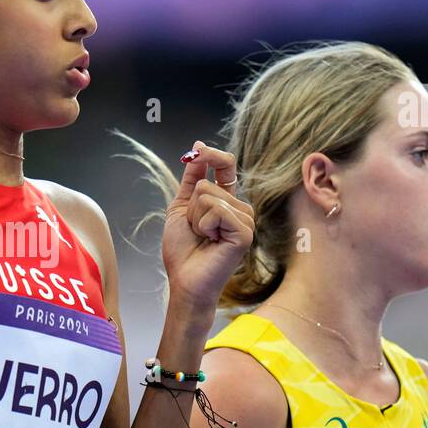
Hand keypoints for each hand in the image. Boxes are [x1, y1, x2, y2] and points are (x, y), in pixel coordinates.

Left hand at [161, 141, 254, 310]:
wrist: (184, 280)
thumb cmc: (183, 250)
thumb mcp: (181, 207)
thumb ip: (192, 179)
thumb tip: (197, 147)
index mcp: (226, 202)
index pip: (225, 167)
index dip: (211, 156)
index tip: (197, 149)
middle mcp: (239, 209)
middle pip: (207, 184)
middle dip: (190, 209)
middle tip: (197, 232)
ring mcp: (246, 221)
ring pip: (210, 197)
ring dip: (196, 219)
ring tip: (204, 238)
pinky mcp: (245, 233)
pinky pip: (217, 211)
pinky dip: (204, 226)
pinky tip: (211, 242)